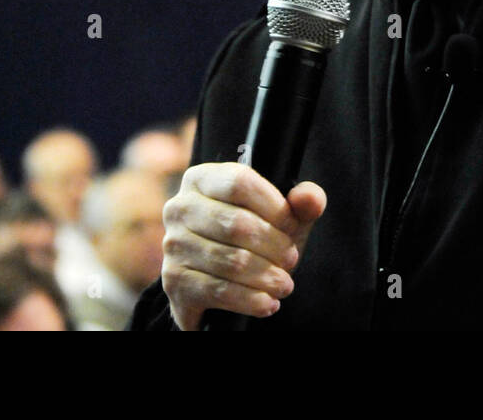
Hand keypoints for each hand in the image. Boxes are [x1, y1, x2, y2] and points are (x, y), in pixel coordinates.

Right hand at [160, 161, 326, 330]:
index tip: (292, 226)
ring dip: (266, 276)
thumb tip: (309, 197)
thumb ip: (301, 204)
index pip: (240, 182)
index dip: (273, 206)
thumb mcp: (279, 219)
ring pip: (231, 261)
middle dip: (273, 246)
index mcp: (202, 179)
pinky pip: (219, 290)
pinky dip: (250, 300)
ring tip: (284, 284)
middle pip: (237, 223)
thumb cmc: (251, 240)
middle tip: (291, 260)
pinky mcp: (174, 279)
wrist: (217, 282)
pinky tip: (268, 303)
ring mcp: (173, 243)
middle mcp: (180, 207)